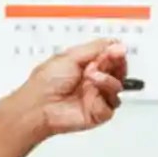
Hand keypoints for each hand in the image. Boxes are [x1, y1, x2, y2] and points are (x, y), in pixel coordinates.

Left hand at [15, 38, 130, 136]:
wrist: (39, 105)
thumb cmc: (47, 81)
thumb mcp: (71, 56)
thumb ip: (95, 48)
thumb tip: (116, 44)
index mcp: (87, 65)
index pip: (111, 57)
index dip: (116, 52)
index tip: (116, 49)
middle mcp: (94, 81)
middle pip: (118, 70)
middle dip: (116, 62)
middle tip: (110, 58)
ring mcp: (97, 97)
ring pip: (118, 85)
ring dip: (108, 77)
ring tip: (91, 74)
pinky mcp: (99, 112)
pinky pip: (113, 103)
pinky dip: (105, 93)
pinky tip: (92, 89)